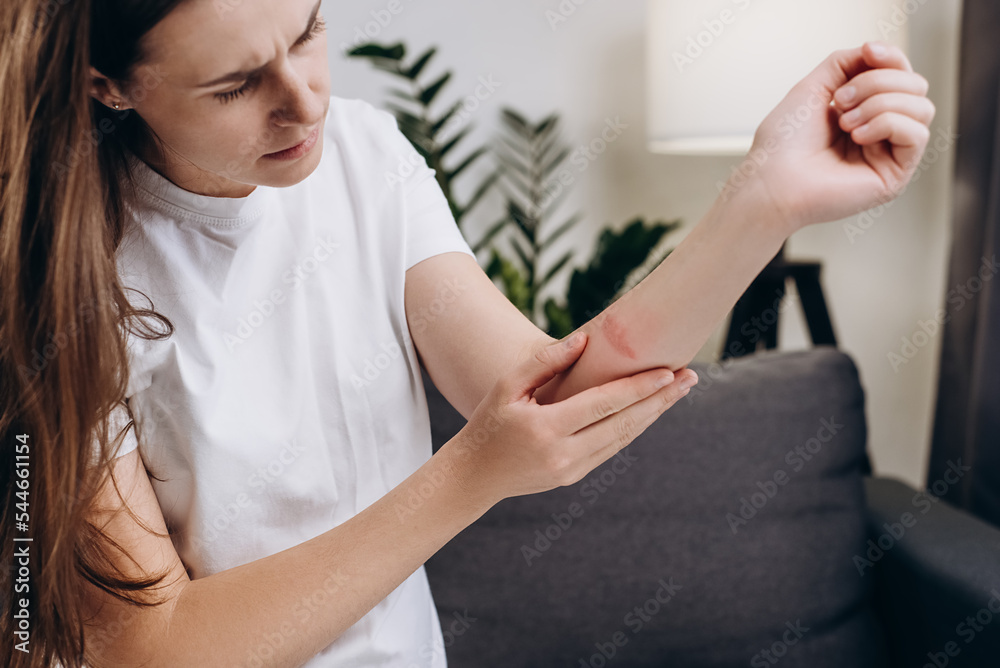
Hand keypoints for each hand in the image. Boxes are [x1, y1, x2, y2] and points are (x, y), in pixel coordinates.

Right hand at [442, 333, 697, 502]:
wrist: (475, 475)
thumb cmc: (489, 421)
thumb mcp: (506, 386)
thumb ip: (545, 362)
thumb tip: (584, 338)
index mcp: (545, 428)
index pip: (603, 404)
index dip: (638, 388)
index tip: (667, 371)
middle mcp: (564, 454)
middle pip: (624, 424)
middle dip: (660, 400)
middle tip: (690, 378)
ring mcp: (572, 470)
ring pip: (623, 439)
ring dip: (653, 415)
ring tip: (678, 392)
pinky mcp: (575, 478)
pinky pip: (612, 449)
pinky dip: (633, 428)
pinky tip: (650, 410)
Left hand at [735, 42, 935, 233]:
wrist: (772, 179)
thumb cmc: (783, 143)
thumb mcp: (814, 87)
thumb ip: (846, 64)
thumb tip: (874, 50)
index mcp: (864, 112)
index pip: (901, 74)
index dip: (890, 57)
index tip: (867, 51)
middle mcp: (881, 133)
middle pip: (915, 86)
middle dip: (877, 82)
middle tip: (840, 100)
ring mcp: (889, 155)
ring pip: (921, 107)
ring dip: (880, 104)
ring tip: (845, 122)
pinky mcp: (895, 176)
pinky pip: (917, 134)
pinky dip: (887, 124)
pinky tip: (857, 137)